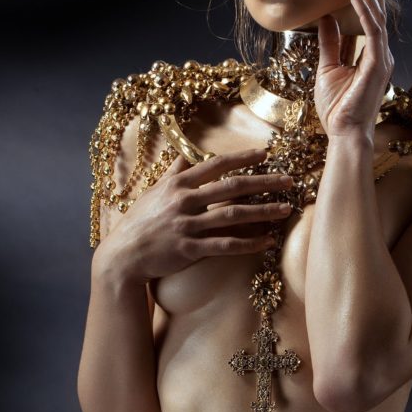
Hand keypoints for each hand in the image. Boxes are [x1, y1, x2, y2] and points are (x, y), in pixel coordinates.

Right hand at [93, 148, 293, 284]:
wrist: (122, 256)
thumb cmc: (138, 222)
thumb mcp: (153, 192)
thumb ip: (173, 173)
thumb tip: (184, 156)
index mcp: (178, 184)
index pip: (217, 165)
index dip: (242, 158)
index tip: (265, 154)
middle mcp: (185, 201)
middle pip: (233, 187)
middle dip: (264, 182)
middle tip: (289, 181)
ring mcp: (188, 225)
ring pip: (234, 215)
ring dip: (263, 211)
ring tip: (286, 209)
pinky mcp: (190, 249)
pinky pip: (226, 245)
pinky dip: (249, 243)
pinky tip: (268, 241)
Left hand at [313, 0, 393, 141]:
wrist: (344, 134)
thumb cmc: (337, 107)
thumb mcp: (328, 67)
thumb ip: (330, 43)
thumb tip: (326, 18)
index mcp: (369, 54)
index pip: (368, 18)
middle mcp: (379, 54)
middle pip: (375, 12)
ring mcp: (381, 59)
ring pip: (375, 17)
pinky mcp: (378, 66)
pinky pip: (372, 33)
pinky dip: (364, 13)